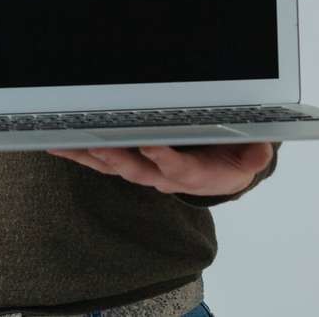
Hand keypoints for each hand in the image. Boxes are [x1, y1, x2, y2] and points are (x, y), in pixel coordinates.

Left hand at [45, 142, 273, 197]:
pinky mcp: (130, 163)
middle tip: (100, 144)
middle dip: (117, 158)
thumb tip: (259, 149)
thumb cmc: (231, 159)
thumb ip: (253, 154)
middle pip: (137, 170)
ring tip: (65, 144)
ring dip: (89, 156)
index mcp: (194, 174)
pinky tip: (60, 143)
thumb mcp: (251, 157)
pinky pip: (102, 160)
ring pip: (113, 166)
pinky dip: (81, 153)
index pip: (179, 169)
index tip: (151, 146)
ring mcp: (143, 171)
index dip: (165, 160)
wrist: (221, 173)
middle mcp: (163, 176)